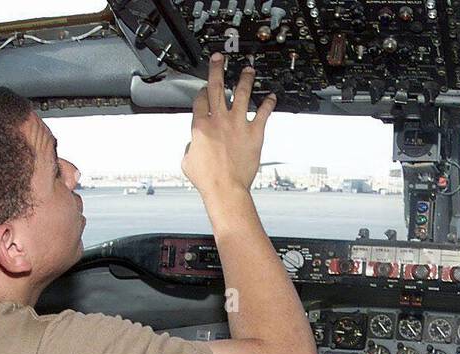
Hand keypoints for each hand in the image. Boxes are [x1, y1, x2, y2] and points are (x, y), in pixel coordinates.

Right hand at [181, 53, 275, 199]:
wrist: (225, 188)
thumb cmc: (207, 179)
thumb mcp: (187, 161)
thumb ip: (190, 147)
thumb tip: (193, 145)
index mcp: (200, 126)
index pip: (200, 100)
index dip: (201, 91)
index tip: (204, 87)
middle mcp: (219, 120)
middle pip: (216, 86)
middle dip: (217, 69)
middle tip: (220, 59)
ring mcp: (237, 124)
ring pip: (241, 94)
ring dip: (245, 79)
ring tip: (248, 70)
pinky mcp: (254, 133)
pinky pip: (263, 114)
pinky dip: (268, 104)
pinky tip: (272, 97)